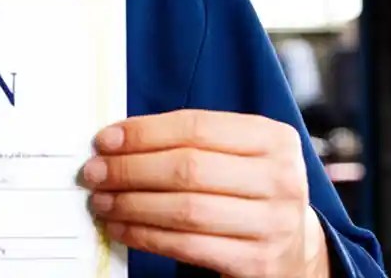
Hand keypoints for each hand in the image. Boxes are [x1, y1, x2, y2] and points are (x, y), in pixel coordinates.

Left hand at [81, 110, 328, 277]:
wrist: (295, 246)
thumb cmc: (248, 189)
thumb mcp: (235, 154)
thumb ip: (187, 142)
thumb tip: (115, 141)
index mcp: (274, 139)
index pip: (196, 128)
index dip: (144, 133)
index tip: (105, 140)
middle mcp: (280, 179)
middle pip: (188, 168)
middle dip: (130, 170)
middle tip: (94, 172)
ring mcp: (274, 224)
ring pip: (186, 209)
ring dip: (131, 205)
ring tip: (102, 201)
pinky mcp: (257, 262)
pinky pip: (187, 246)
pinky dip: (145, 236)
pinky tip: (121, 228)